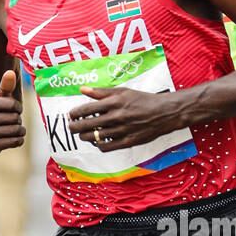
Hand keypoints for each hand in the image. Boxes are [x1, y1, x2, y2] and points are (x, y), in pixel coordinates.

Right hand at [0, 69, 24, 153]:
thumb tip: (10, 73)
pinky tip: (18, 138)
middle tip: (17, 120)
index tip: (16, 107)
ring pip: (10, 132)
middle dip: (18, 119)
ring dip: (19, 130)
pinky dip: (15, 142)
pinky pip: (3, 146)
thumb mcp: (0, 94)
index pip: (10, 105)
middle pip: (12, 119)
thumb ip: (6, 85)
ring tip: (20, 129)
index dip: (16, 106)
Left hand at [67, 85, 182, 151]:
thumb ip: (101, 92)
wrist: (164, 113)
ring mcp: (122, 130)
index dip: (74, 113)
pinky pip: (106, 147)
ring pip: (95, 137)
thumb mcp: (122, 91)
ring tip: (82, 134)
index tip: (71, 115)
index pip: (86, 109)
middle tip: (71, 127)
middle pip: (87, 125)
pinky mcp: (128, 141)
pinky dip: (98, 145)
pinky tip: (97, 141)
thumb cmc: (143, 100)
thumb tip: (82, 89)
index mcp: (114, 102)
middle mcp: (116, 117)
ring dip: (85, 136)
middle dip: (74, 127)